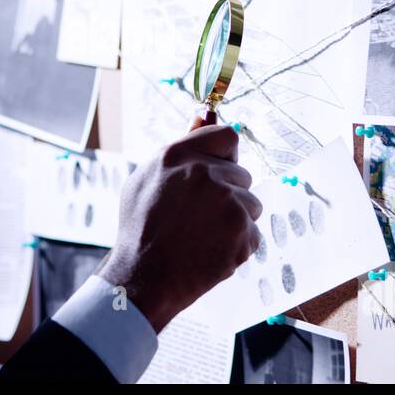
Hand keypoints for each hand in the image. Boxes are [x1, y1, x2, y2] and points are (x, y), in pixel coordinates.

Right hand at [97, 125, 262, 332]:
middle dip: (228, 192)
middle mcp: (206, 174)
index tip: (219, 169)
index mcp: (179, 156)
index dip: (225, 154)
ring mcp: (228, 204)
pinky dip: (238, 244)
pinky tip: (211, 251)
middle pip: (242, 173)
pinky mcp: (242, 234)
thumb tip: (204, 116)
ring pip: (251, 203)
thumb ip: (179, 146)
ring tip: (204, 235)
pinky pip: (253, 232)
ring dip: (236, 218)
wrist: (144, 278)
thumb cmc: (141, 228)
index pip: (227, 136)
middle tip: (200, 216)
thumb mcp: (145, 178)